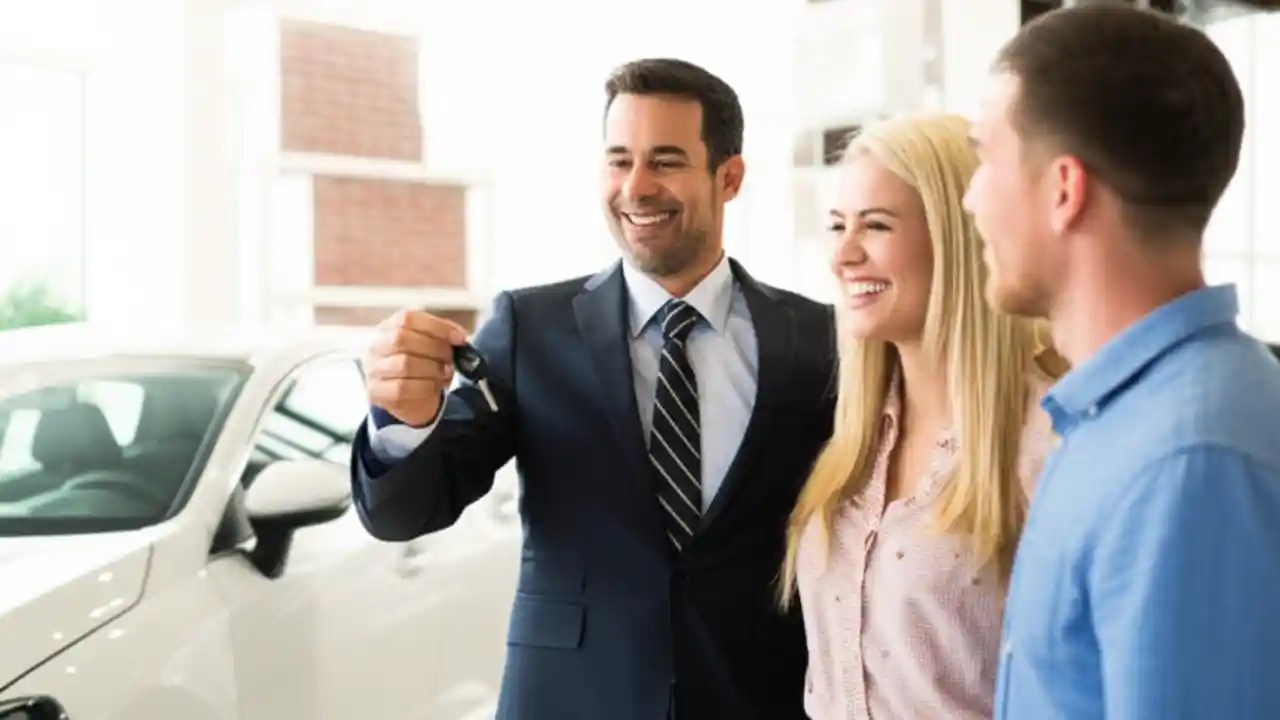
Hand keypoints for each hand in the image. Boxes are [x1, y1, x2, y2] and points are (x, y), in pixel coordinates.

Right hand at [364, 309, 468, 426]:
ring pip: (403, 364)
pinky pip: (402, 388)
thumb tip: (459, 336)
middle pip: (402, 338)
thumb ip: (444, 335)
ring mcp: (373, 369)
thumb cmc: (423, 364)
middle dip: (434, 348)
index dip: (437, 327)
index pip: (408, 319)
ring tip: (444, 373)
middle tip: (450, 358)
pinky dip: (425, 387)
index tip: (459, 338)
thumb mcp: (433, 344)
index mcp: (390, 326)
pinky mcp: (376, 392)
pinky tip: (434, 387)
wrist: (411, 397)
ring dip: (432, 369)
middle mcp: (377, 345)